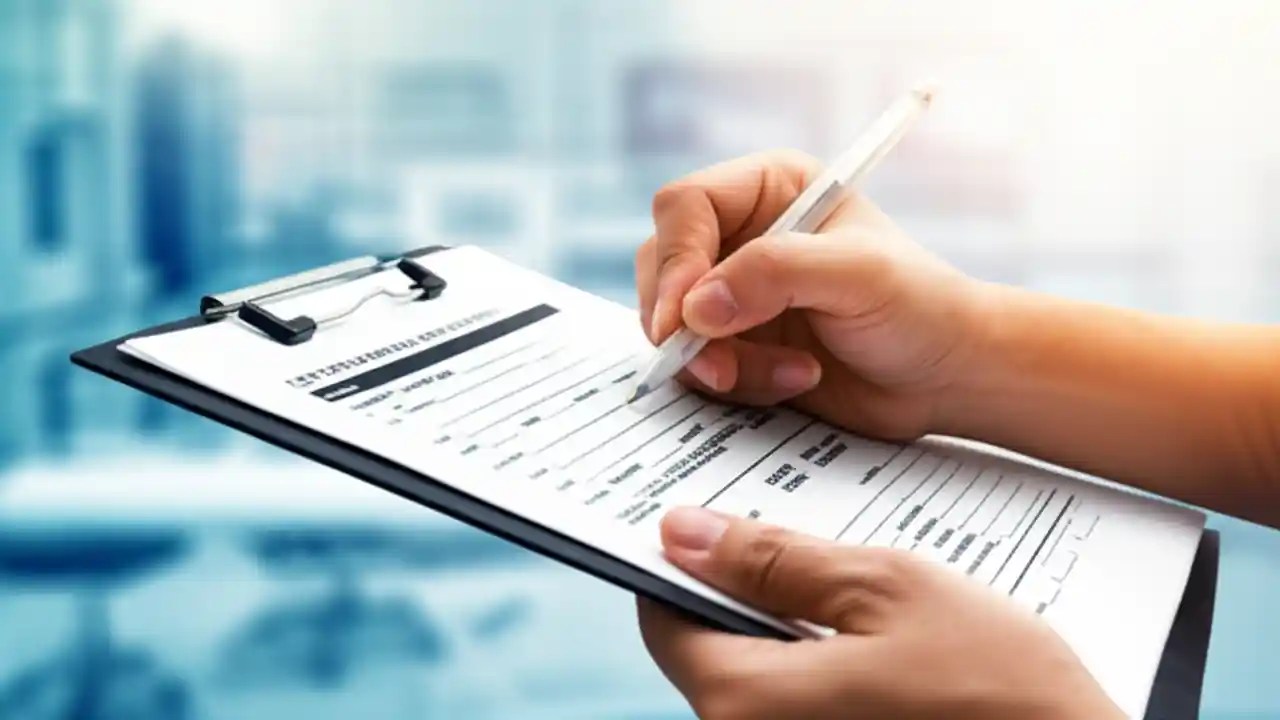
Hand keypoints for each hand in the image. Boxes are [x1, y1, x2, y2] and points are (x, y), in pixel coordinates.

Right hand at [634, 150, 990, 439]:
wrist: (945, 375)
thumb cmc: (919, 307)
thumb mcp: (857, 276)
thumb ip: (775, 275)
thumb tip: (695, 308)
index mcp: (769, 188)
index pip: (684, 207)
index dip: (676, 260)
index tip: (684, 319)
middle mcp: (741, 234)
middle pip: (661, 265)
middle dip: (685, 324)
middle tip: (721, 366)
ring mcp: (732, 292)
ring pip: (671, 324)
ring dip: (720, 362)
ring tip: (794, 373)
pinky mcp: (734, 344)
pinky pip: (696, 365)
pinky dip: (737, 384)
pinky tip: (798, 380)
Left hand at [638, 507, 1122, 719]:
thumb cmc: (998, 689)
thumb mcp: (884, 589)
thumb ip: (774, 560)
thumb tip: (684, 532)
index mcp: (747, 702)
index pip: (665, 620)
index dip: (680, 562)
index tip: (709, 519)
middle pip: (708, 646)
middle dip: (739, 583)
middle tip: (789, 531)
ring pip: (753, 670)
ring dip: (781, 617)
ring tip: (839, 572)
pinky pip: (793, 698)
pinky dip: (811, 655)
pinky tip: (860, 624)